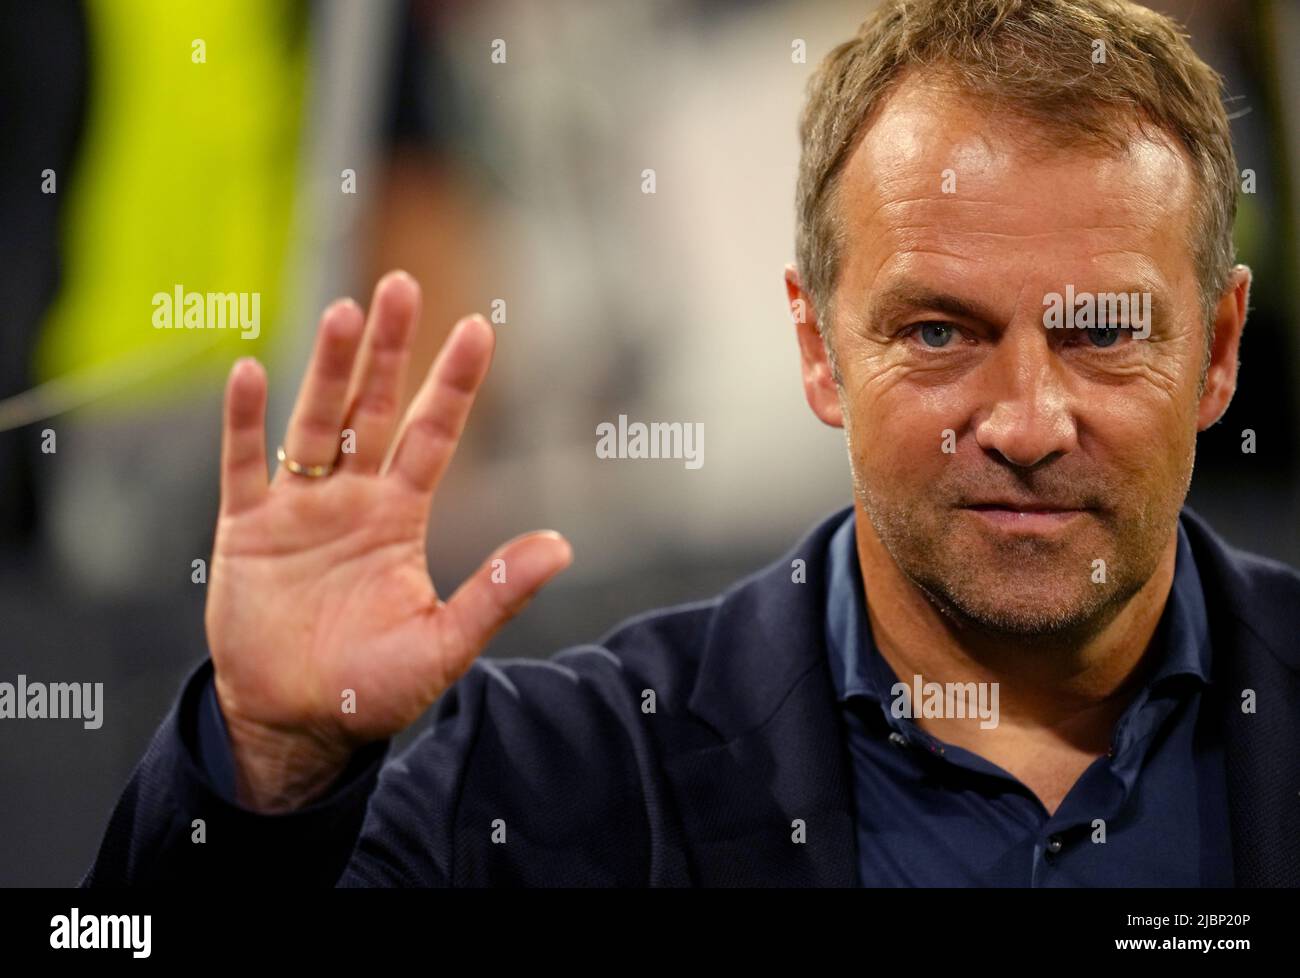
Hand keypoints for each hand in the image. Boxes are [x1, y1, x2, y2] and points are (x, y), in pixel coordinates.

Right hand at [206, 271, 571, 811]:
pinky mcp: (248, 530)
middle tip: (403, 285)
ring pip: (315, 423)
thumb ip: (496, 593)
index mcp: (401, 517)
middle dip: (388, 350)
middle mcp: (353, 499)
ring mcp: (299, 509)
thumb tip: (562, 546)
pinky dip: (245, 423)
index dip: (453, 383)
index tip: (479, 327)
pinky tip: (251, 373)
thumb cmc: (374, 688)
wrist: (298, 724)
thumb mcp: (443, 642)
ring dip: (329, 370)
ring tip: (347, 312)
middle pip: (373, 409)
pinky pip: (244, 465)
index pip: (432, 435)